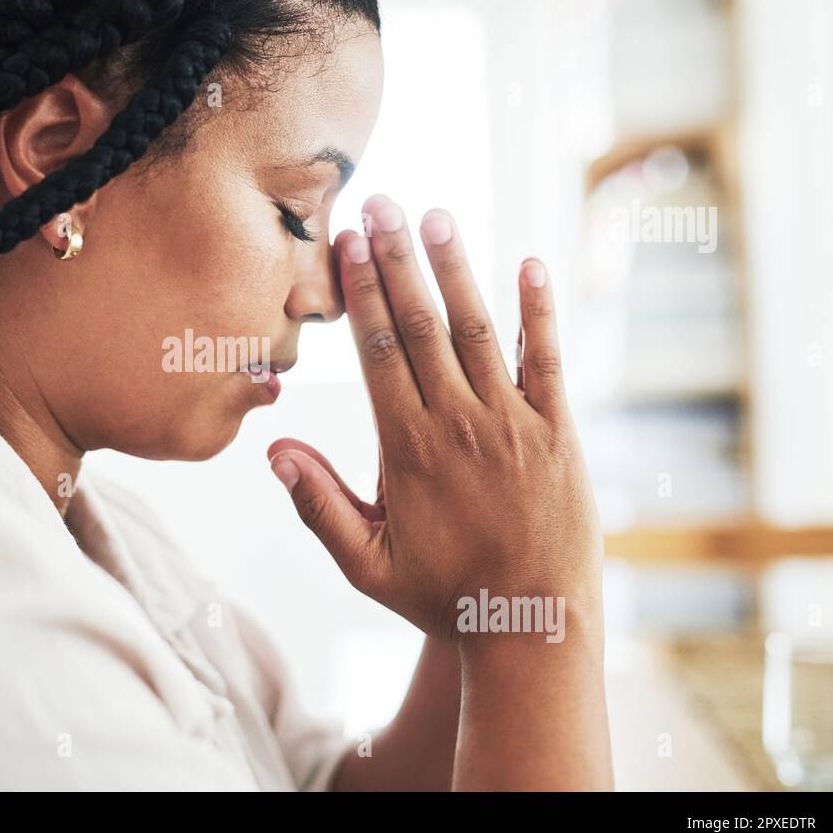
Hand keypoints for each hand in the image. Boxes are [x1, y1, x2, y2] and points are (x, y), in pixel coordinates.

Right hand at [268, 197, 602, 643]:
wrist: (533, 627)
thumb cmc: (443, 597)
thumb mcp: (366, 563)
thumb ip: (318, 504)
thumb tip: (273, 447)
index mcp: (410, 450)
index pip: (380, 353)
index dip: (362, 293)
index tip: (348, 244)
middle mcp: (460, 424)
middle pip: (423, 326)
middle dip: (397, 260)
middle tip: (381, 204)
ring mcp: (514, 423)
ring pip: (479, 331)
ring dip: (457, 270)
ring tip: (437, 217)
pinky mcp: (559, 432)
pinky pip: (548, 361)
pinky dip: (540, 312)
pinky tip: (531, 265)